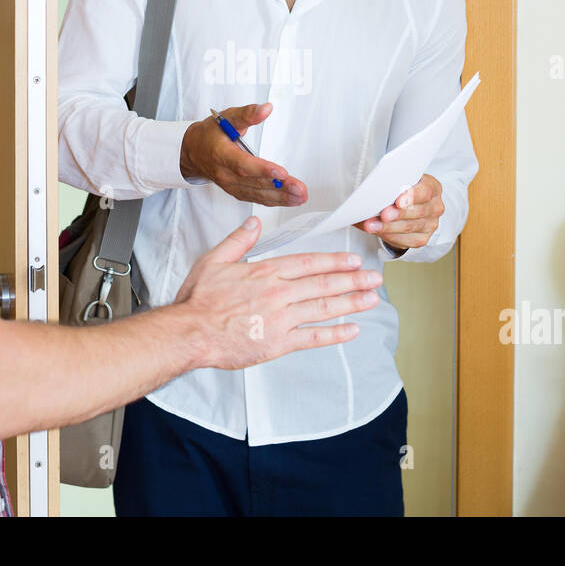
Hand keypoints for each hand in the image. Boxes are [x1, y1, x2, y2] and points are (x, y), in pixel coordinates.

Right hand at [174, 217, 382, 368]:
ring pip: (323, 308)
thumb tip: (255, 222)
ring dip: (351, 303)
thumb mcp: (214, 260)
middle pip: (323, 284)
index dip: (334, 261)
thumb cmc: (198, 299)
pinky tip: (352, 329)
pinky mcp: (277, 343)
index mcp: (265, 272)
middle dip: (352, 280)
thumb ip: (239, 241)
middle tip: (375, 278)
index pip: (308, 263)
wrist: (189, 332)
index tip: (354, 260)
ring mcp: (280, 319)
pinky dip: (334, 334)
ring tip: (372, 299)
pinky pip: (312, 338)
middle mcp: (278, 293)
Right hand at [179, 103, 307, 206]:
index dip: (262, 169)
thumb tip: (266, 108)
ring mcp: (230, 185)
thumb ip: (247, 114)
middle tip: (299, 189)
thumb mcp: (226, 117)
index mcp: (221, 154)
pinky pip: (256, 198)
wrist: (193, 151)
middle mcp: (225, 174)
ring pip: (257, 194)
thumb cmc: (210, 134)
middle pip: (254, 183)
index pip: (242, 165)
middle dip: (279, 187)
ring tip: (300, 196)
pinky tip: (290, 200)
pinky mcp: (236, 191)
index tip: (281, 172)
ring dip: (281, 197)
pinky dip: (274, 201)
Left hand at [355, 174, 443, 251]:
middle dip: (398, 214)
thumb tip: (370, 190)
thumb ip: (390, 184)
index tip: (398, 201)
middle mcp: (435, 206)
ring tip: (371, 225)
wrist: (408, 208)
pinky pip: (405, 240)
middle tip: (382, 214)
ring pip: (410, 227)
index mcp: (432, 187)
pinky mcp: (422, 239)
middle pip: (418, 211)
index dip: (412, 196)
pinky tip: (377, 231)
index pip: (425, 191)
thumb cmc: (401, 192)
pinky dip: (388, 236)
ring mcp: (430, 224)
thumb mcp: (398, 182)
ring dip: (388, 227)